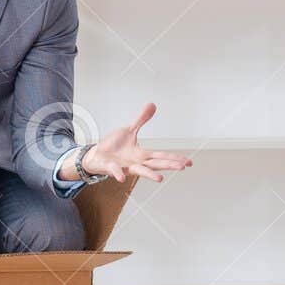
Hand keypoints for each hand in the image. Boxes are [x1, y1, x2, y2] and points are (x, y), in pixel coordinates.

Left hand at [74, 103, 192, 182]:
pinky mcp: (112, 169)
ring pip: (140, 171)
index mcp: (142, 154)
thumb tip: (152, 105)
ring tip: (160, 179)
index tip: (188, 162)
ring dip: (149, 174)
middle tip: (182, 167)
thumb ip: (141, 120)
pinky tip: (122, 177)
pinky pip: (116, 172)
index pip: (162, 156)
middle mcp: (136, 163)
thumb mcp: (129, 130)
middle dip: (169, 165)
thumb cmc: (113, 146)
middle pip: (156, 164)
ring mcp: (125, 167)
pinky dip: (119, 174)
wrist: (96, 155)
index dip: (175, 158)